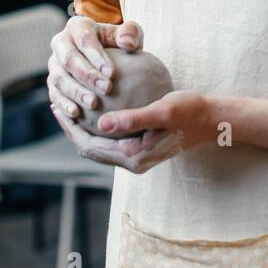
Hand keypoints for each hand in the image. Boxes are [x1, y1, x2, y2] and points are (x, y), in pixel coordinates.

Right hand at [47, 14, 141, 120]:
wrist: (107, 58)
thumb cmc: (120, 44)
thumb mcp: (129, 34)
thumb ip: (130, 33)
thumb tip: (128, 43)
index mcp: (77, 27)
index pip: (84, 39)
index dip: (96, 56)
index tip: (112, 73)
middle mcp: (60, 44)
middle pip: (68, 59)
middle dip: (86, 75)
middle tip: (106, 88)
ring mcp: (54, 64)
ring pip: (58, 78)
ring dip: (75, 92)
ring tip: (94, 103)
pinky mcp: (52, 83)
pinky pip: (54, 94)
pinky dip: (64, 104)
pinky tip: (77, 114)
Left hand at [51, 89, 213, 173]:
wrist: (211, 122)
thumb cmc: (190, 112)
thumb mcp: (162, 111)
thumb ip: (132, 119)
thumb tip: (100, 124)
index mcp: (134, 157)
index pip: (90, 146)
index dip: (70, 128)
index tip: (57, 107)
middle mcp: (132, 162)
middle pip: (89, 148)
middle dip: (71, 129)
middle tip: (56, 104)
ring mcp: (136, 158)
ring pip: (98, 146)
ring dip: (82, 129)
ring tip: (68, 105)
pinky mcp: (140, 150)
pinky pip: (110, 141)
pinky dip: (97, 128)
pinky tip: (93, 107)